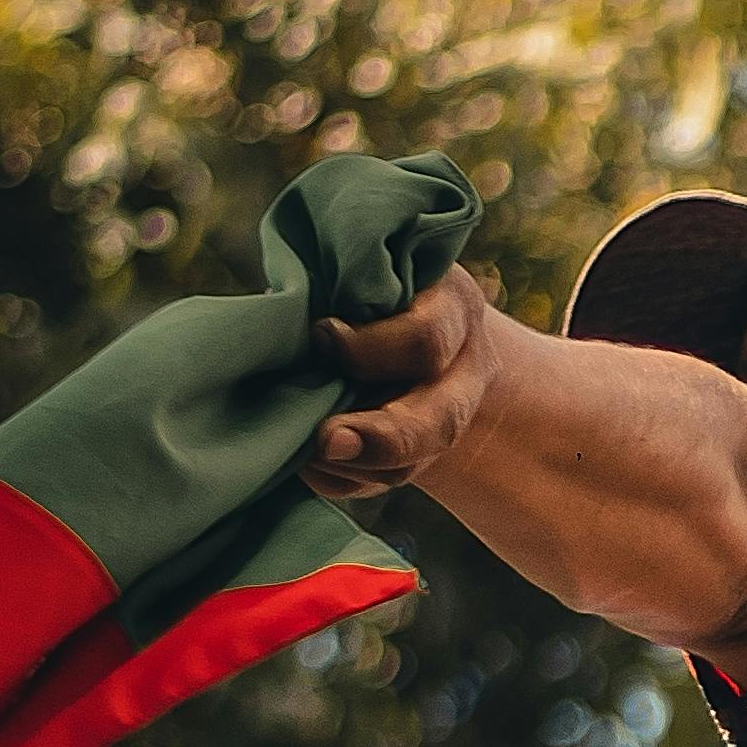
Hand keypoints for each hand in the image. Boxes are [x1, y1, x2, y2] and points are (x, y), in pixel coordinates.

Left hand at [301, 267, 507, 500]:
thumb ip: (343, 283)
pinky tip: (310, 465)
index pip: (427, 339)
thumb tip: (281, 318)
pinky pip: (384, 482)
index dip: (370, 347)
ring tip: (305, 454)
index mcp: (454, 308)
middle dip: (382, 438)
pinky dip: (342, 480)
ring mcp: (450, 419)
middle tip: (325, 440)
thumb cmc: (375, 278)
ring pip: (416, 463)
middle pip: (439, 422)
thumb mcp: (373, 264)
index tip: (319, 334)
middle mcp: (465, 371)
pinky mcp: (423, 454)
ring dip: (356, 466)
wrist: (420, 319)